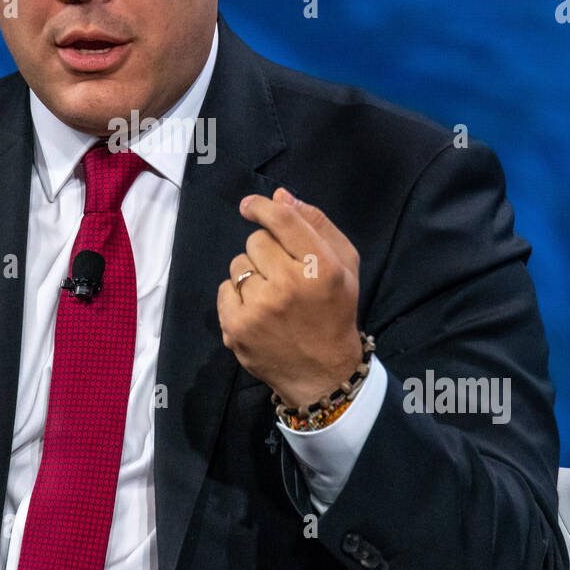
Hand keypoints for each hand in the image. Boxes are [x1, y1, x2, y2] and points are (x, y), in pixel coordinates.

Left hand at [217, 187, 362, 408]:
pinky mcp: (236, 327)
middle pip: (255, 240)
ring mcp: (259, 308)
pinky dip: (237, 297)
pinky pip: (225, 289)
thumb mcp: (344, 265)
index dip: (261, 207)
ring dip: (251, 274)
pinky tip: (258, 312)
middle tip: (281, 273)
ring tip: (271, 296)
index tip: (249, 206)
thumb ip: (315, 225)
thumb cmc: (334, 311)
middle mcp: (288, 285)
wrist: (322, 372)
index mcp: (320, 267)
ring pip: (238, 264)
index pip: (282, 220)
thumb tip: (280, 197)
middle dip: (265, 251)